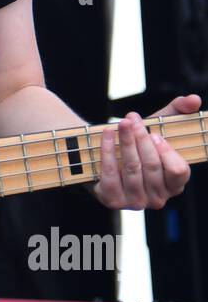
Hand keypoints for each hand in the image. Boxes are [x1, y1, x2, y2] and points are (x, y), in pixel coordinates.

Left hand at [89, 94, 199, 208]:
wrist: (109, 157)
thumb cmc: (141, 143)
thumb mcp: (161, 126)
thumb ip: (179, 111)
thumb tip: (194, 99)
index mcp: (175, 184)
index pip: (178, 171)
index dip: (166, 151)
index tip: (154, 132)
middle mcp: (158, 198)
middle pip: (152, 165)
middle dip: (140, 138)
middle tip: (131, 119)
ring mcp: (136, 202)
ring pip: (132, 168)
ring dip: (125, 141)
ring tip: (121, 123)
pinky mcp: (113, 200)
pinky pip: (110, 173)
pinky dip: (107, 150)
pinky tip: (107, 134)